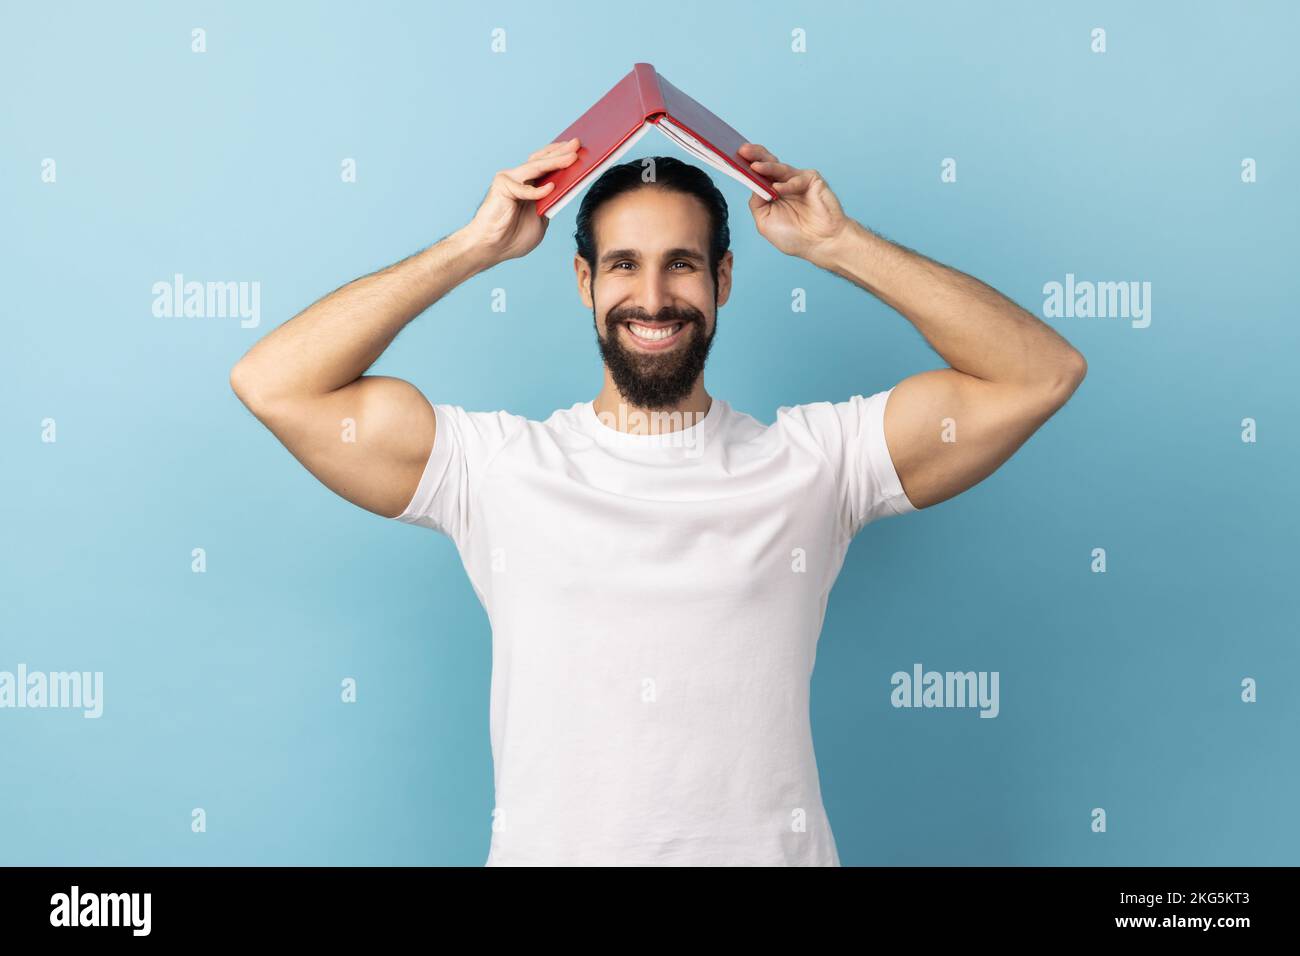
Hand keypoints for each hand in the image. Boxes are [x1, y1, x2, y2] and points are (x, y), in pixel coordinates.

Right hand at [461, 138, 579, 266]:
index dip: (561, 155)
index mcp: (528, 185)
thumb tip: (567, 189)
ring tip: (572, 157)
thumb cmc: (513, 237)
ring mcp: (509, 180)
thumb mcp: (541, 220)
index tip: (579, 149)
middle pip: (542, 160)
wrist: (491, 249)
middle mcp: (518, 178)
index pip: (546, 164)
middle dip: (561, 152)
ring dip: (555, 161)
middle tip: (578, 143)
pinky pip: (524, 188)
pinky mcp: (502, 187)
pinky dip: (537, 190)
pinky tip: (551, 188)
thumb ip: (550, 204)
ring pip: (535, 167)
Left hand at [740, 143, 853, 266]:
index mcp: (771, 193)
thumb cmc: (795, 237)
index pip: (757, 174)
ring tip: (754, 166)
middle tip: (743, 150)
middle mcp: (784, 184)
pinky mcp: (812, 180)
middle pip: (767, 164)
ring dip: (766, 166)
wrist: (821, 244)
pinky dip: (787, 184)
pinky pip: (797, 179)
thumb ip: (756, 203)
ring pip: (779, 168)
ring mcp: (798, 180)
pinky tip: (778, 189)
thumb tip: (752, 184)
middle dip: (754, 156)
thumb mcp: (765, 222)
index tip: (731, 157)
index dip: (746, 165)